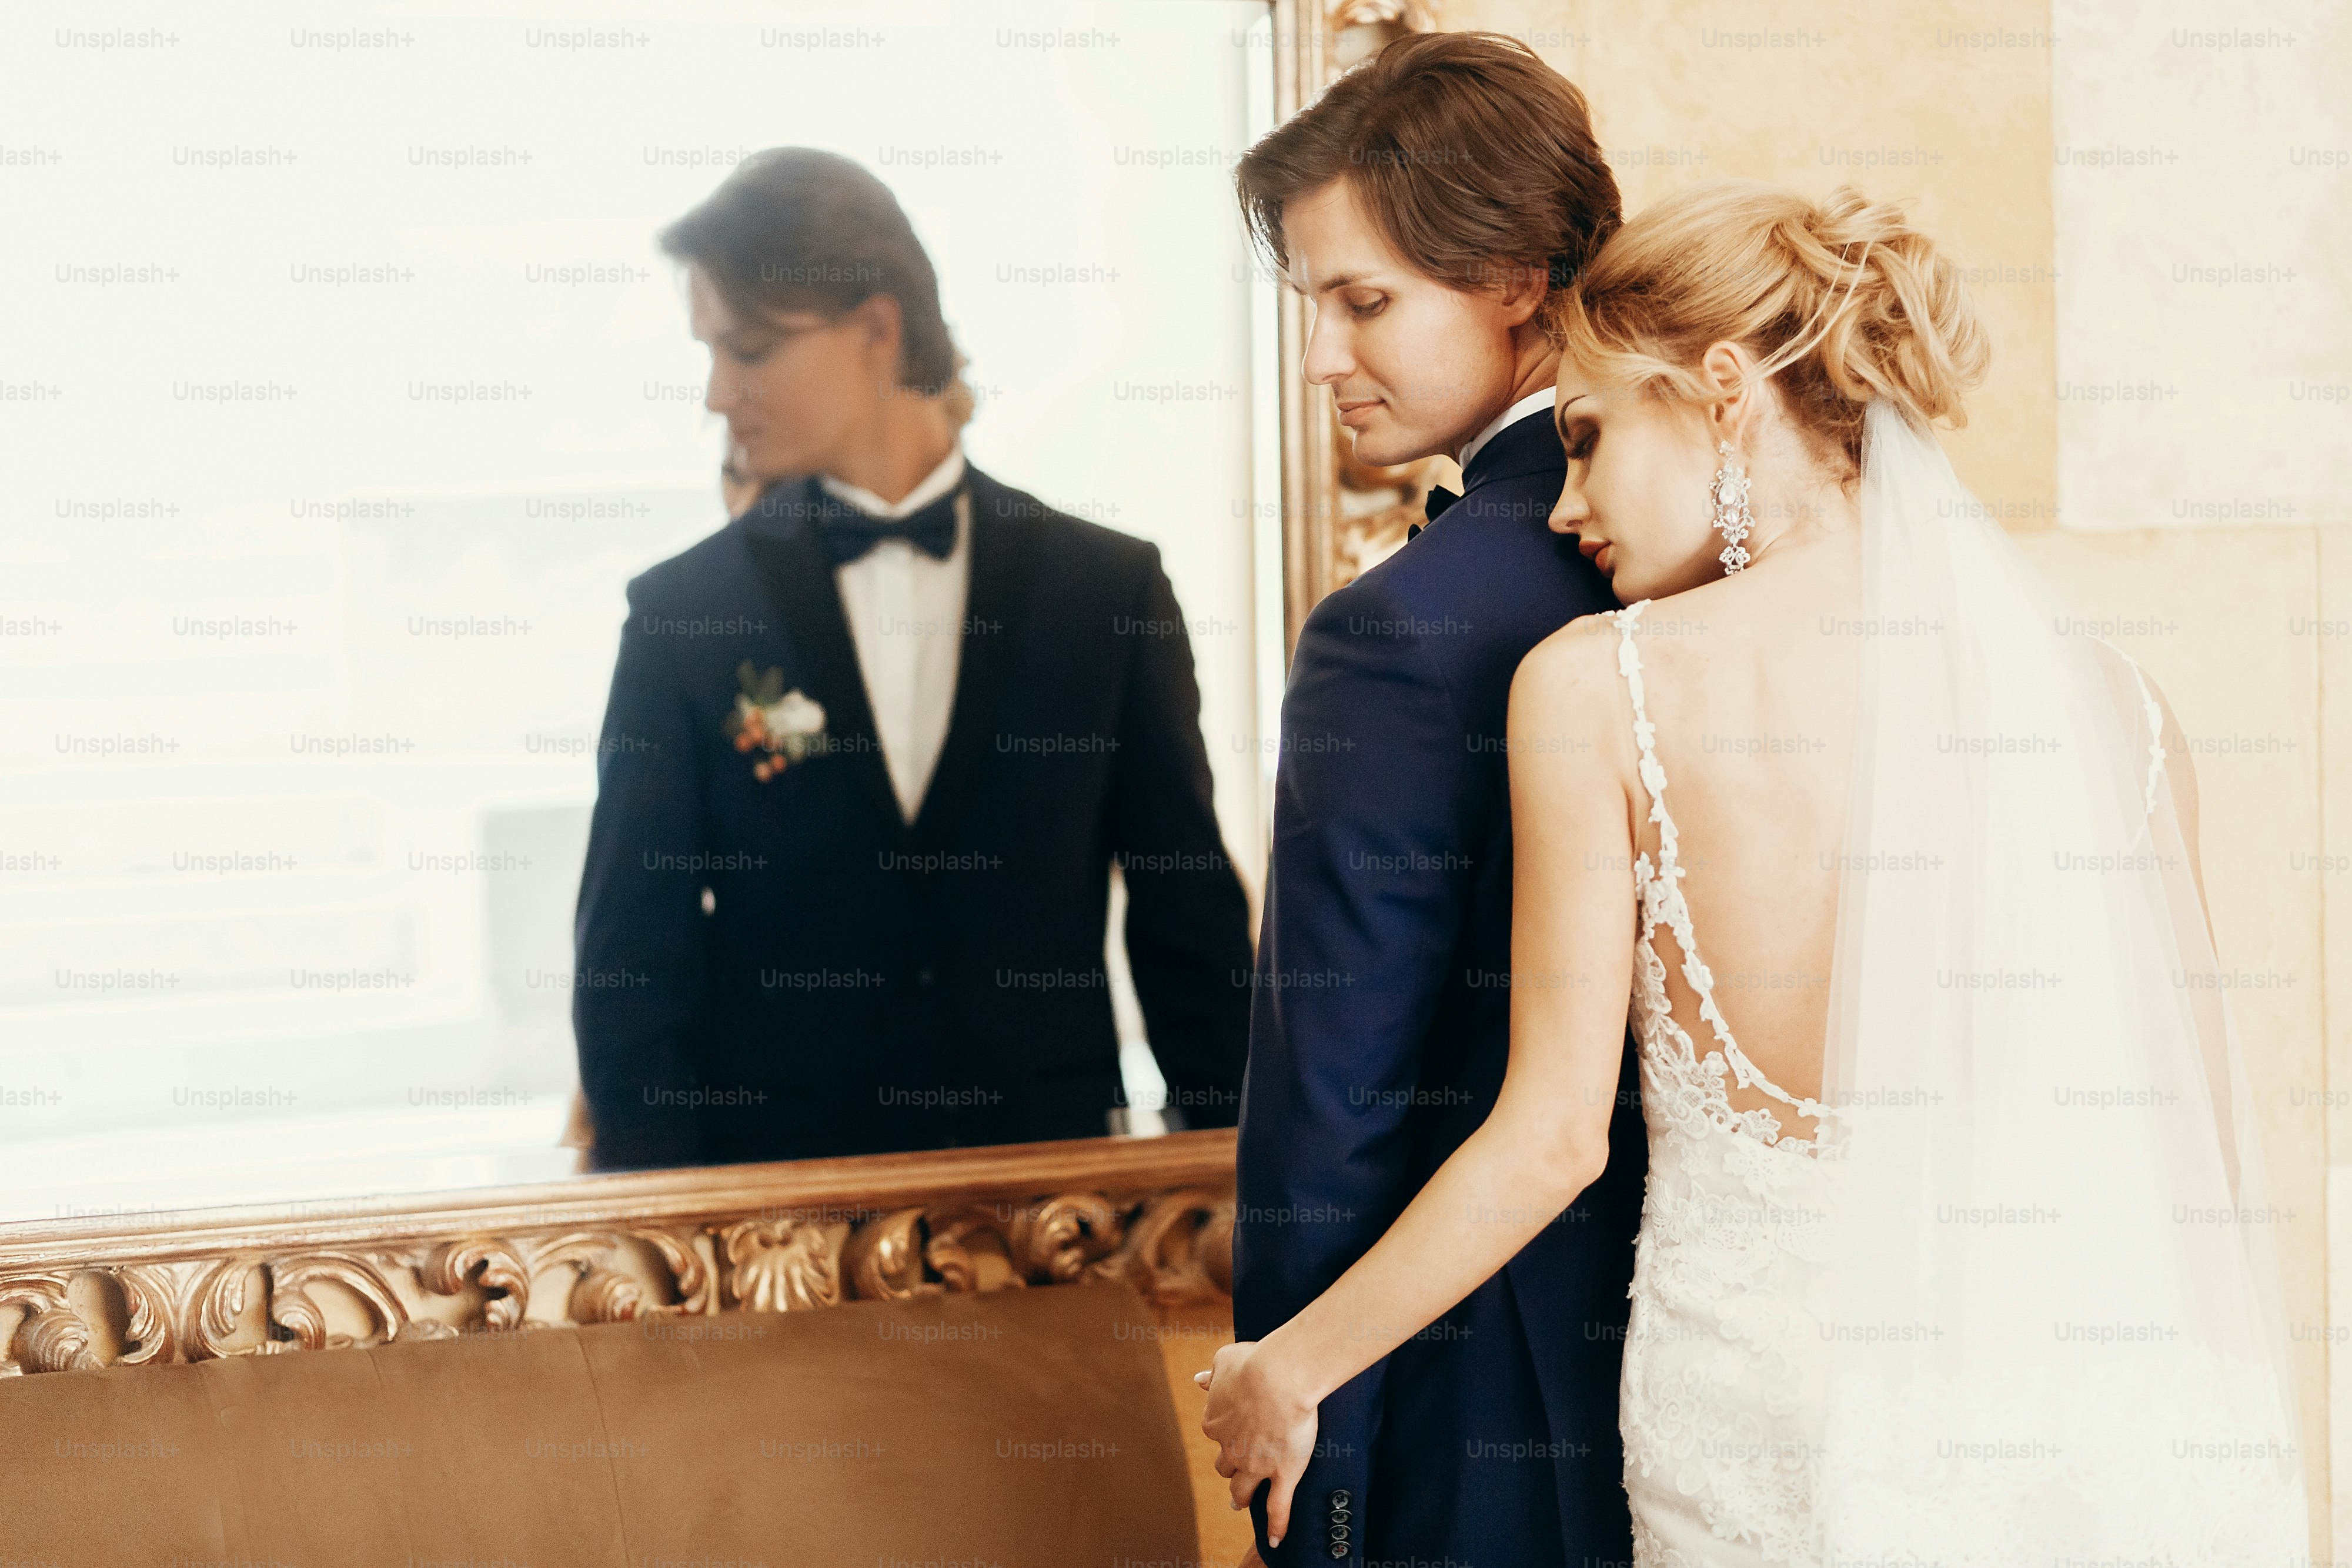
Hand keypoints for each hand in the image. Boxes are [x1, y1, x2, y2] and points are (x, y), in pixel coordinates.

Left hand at [1196, 1339, 1319, 1549]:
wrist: (1279, 1377)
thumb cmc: (1255, 1362)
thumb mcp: (1226, 1360)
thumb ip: (1213, 1374)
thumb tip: (1198, 1379)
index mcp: (1214, 1421)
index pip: (1214, 1433)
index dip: (1224, 1433)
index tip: (1232, 1432)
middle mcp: (1231, 1448)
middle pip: (1224, 1466)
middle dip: (1230, 1468)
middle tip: (1235, 1472)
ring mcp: (1256, 1465)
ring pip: (1243, 1490)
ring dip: (1242, 1497)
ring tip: (1241, 1503)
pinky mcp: (1282, 1474)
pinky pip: (1277, 1508)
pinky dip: (1276, 1525)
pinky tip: (1276, 1538)